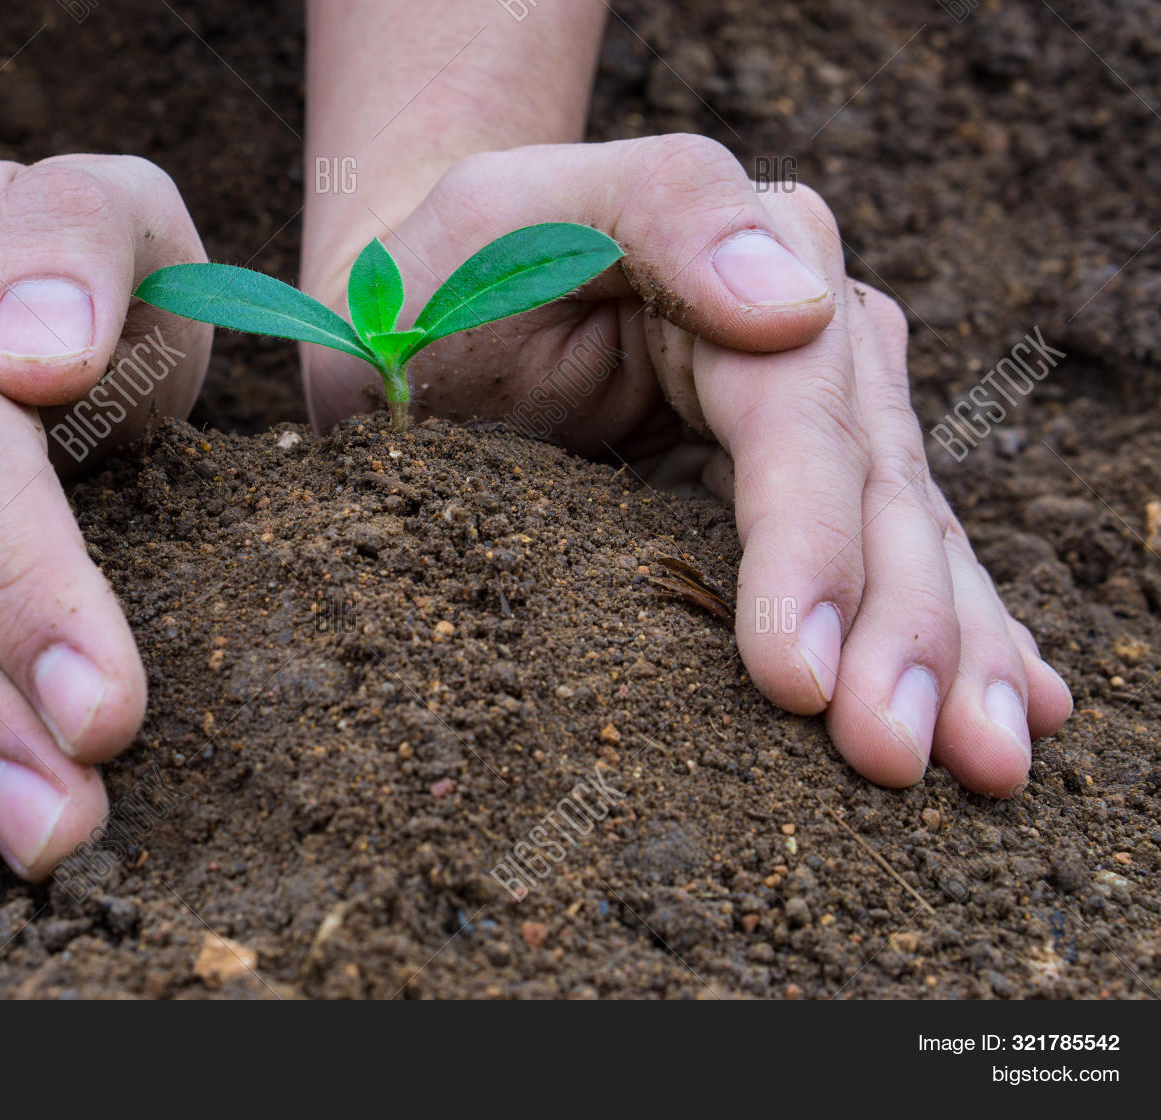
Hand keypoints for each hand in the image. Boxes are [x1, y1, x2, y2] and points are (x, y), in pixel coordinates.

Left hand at [302, 135, 1071, 796]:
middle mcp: (806, 336)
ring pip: (907, 537)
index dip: (811, 546)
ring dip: (947, 655)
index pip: (802, 415)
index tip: (797, 676)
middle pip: (878, 488)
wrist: (408, 326)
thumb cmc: (441, 280)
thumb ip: (660, 212)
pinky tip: (1013, 705)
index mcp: (751, 252)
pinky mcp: (786, 490)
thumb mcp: (505, 218)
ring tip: (983, 764)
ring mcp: (808, 417)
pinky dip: (952, 633)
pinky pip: (886, 561)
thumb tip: (799, 306)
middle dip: (899, 630)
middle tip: (899, 758)